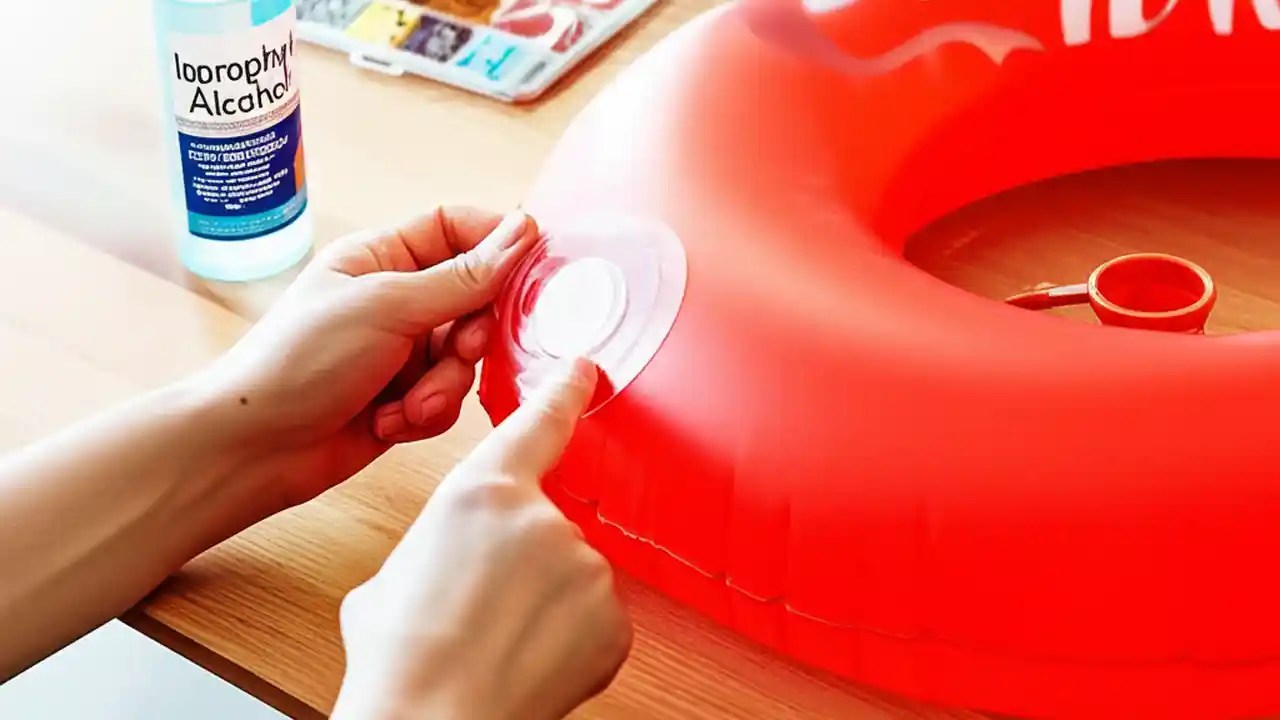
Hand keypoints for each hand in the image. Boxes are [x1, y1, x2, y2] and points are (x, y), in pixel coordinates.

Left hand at [198, 207, 540, 512]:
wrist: (254, 448)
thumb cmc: (301, 360)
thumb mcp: (388, 307)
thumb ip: (463, 277)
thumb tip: (523, 232)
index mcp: (381, 258)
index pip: (456, 229)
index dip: (497, 241)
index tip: (534, 262)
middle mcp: (395, 299)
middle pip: (474, 299)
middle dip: (471, 333)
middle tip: (460, 349)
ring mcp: (401, 351)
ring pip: (466, 358)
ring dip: (444, 385)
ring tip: (408, 403)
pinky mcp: (406, 398)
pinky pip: (449, 398)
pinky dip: (426, 413)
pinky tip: (388, 423)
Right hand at [333, 358, 632, 719]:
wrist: (429, 719)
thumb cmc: (398, 655)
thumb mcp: (396, 573)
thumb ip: (441, 544)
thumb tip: (453, 562)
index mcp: (480, 494)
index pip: (536, 426)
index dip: (562, 392)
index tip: (584, 368)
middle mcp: (543, 521)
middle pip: (542, 528)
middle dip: (518, 564)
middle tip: (476, 608)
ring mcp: (585, 569)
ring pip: (569, 578)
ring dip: (542, 604)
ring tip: (495, 642)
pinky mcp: (613, 621)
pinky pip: (593, 621)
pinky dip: (568, 640)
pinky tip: (528, 661)